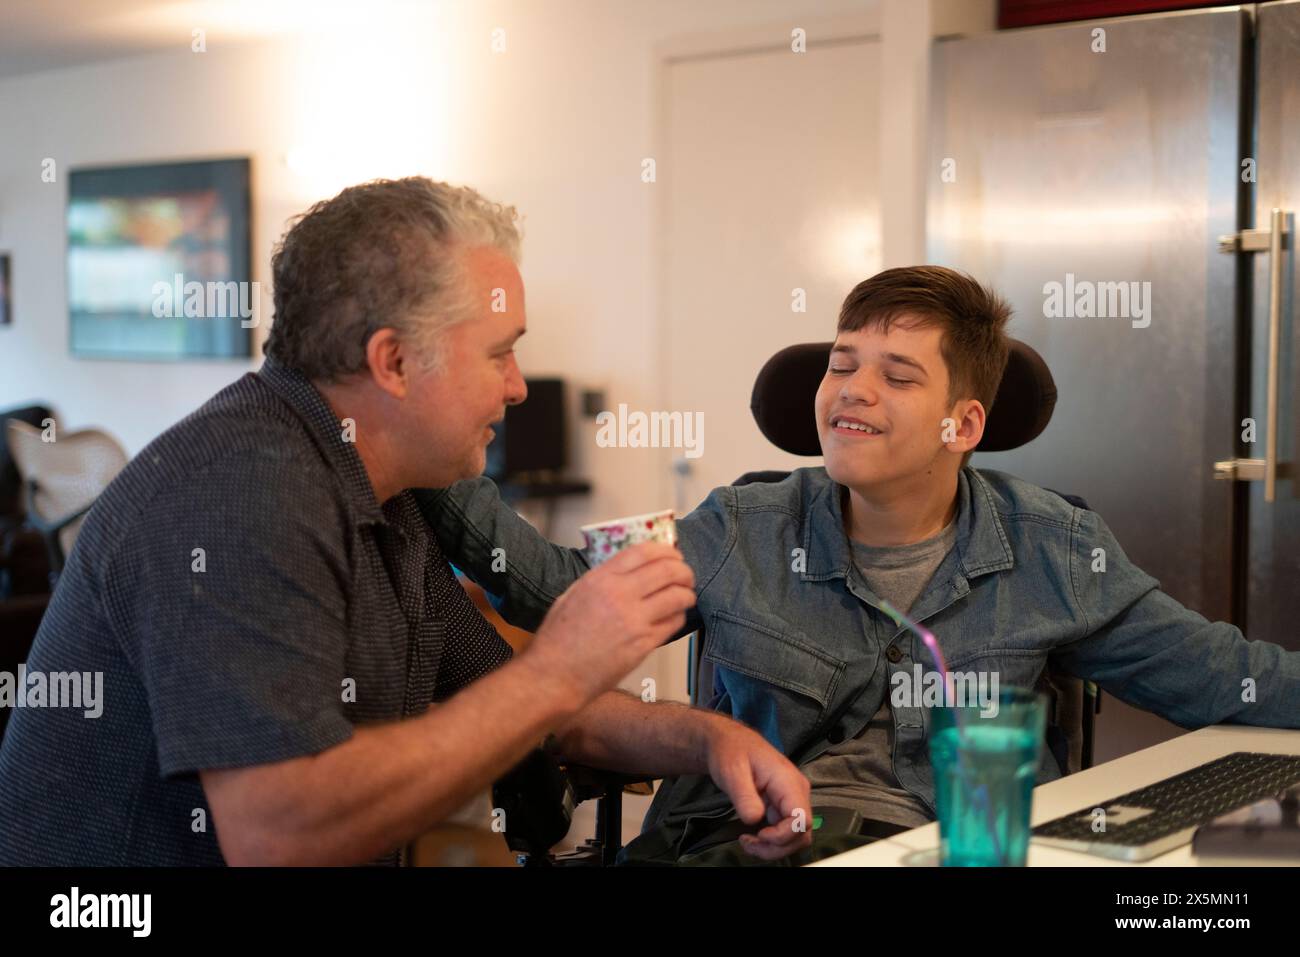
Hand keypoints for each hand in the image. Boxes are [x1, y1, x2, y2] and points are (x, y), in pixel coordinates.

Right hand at [524, 542, 694, 706]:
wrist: (555, 675)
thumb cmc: (558, 638)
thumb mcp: (573, 594)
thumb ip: (601, 580)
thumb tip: (629, 571)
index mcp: (601, 579)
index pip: (643, 552)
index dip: (665, 550)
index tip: (674, 555)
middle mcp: (619, 595)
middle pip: (667, 570)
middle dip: (683, 570)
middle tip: (686, 576)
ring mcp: (634, 620)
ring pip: (677, 596)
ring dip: (687, 594)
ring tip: (686, 596)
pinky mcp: (643, 644)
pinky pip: (673, 623)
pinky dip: (679, 616)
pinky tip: (674, 617)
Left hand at [704, 720, 812, 860]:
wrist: (729, 742)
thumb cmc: (731, 751)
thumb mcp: (732, 771)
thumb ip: (744, 796)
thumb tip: (754, 819)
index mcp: (788, 781)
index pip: (802, 820)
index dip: (783, 836)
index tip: (759, 834)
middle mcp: (797, 792)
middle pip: (802, 833)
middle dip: (777, 847)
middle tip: (749, 844)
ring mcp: (792, 800)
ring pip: (796, 836)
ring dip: (774, 847)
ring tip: (748, 841)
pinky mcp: (783, 806)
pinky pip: (786, 831)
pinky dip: (771, 841)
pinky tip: (751, 836)